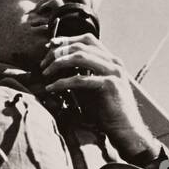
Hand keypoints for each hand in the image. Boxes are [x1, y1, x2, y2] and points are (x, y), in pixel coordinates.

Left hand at [40, 33, 158, 160]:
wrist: (125, 129)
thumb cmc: (107, 111)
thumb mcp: (92, 88)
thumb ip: (80, 74)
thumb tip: (57, 67)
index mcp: (111, 60)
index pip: (88, 39)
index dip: (67, 40)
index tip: (50, 47)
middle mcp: (114, 62)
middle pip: (81, 46)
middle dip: (59, 52)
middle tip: (43, 64)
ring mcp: (113, 72)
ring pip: (80, 57)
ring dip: (59, 63)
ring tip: (46, 73)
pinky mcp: (109, 85)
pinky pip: (80, 79)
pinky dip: (62, 83)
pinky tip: (51, 88)